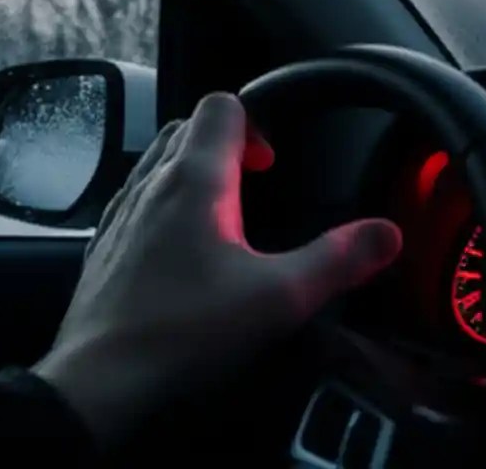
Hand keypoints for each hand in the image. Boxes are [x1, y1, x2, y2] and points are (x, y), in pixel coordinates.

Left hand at [33, 92, 402, 446]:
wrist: (99, 380)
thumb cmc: (184, 333)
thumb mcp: (279, 298)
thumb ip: (337, 260)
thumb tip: (386, 234)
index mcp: (195, 180)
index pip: (222, 106)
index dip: (255, 123)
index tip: (273, 166)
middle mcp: (150, 185)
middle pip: (187, 128)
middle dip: (224, 145)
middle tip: (253, 186)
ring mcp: (119, 214)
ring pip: (156, 163)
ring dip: (191, 173)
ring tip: (221, 217)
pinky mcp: (103, 246)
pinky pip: (134, 203)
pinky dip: (161, 207)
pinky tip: (179, 251)